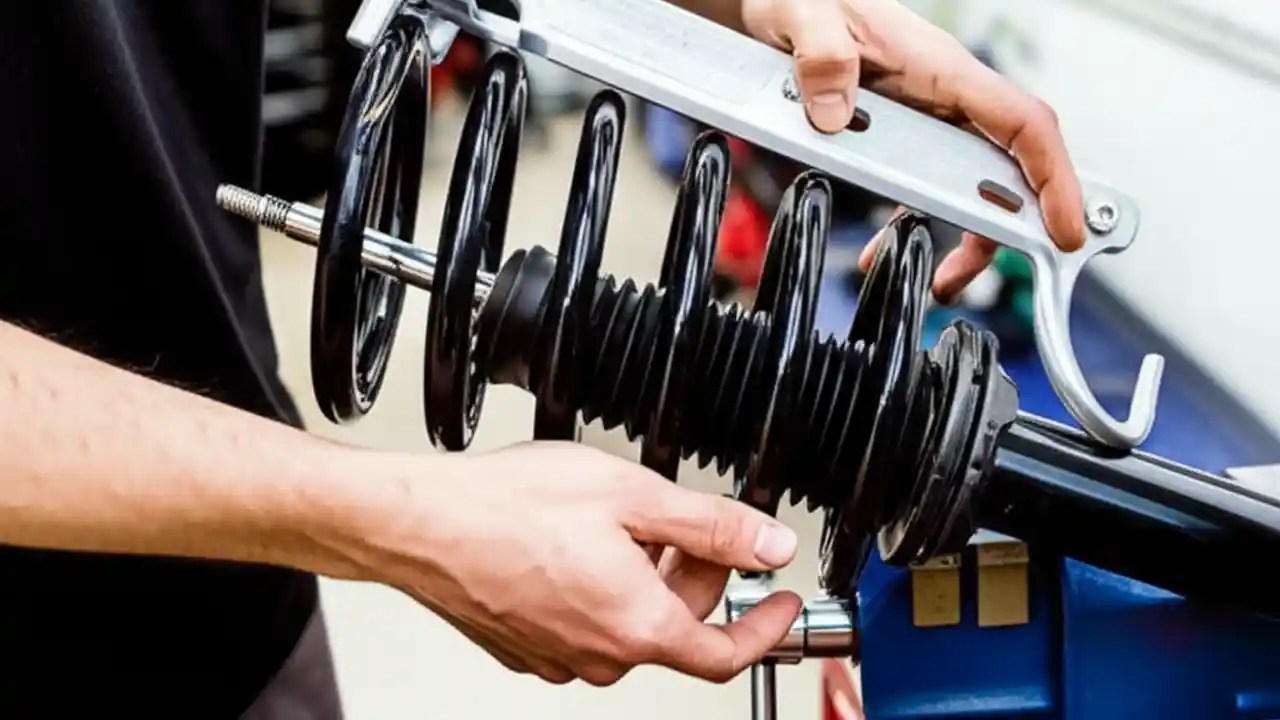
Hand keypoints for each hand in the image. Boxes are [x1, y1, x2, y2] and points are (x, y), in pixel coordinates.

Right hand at [351, 441, 802, 685]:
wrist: (420, 522)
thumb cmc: (507, 507)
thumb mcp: (633, 495)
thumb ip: (713, 524)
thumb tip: (770, 544)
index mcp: (637, 625)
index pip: (727, 653)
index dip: (765, 628)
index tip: (780, 604)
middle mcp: (599, 655)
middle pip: (676, 626)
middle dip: (697, 575)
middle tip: (689, 526)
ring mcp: (557, 656)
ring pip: (629, 622)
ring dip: (646, 580)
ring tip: (625, 524)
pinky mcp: (524, 646)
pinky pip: (584, 624)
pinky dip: (602, 589)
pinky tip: (582, 544)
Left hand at [740, 0, 1084, 301]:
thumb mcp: (803, 15)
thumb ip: (821, 57)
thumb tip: (834, 111)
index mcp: (938, 66)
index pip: (1020, 122)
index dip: (1053, 178)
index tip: (1064, 229)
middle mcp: (943, 94)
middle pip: (1007, 164)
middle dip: (1016, 225)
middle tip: (1008, 273)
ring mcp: (925, 115)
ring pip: (970, 183)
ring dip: (965, 235)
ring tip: (940, 281)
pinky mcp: (898, 132)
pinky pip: (922, 184)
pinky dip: (912, 222)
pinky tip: (883, 249)